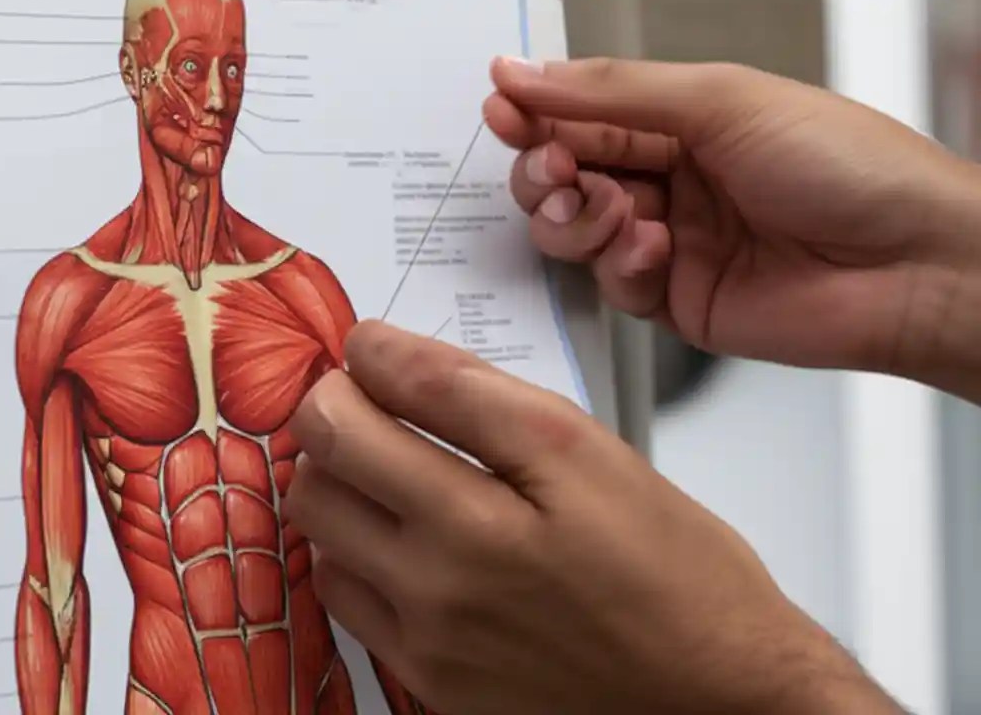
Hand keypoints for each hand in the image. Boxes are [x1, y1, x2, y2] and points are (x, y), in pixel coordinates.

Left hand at [286, 321, 900, 714]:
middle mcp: (453, 569)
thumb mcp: (594, 455)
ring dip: (334, 477)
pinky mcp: (424, 679)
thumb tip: (387, 354)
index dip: (371, 352)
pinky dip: (349, 549)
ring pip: (316, 519)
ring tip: (384, 473)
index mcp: (503, 500)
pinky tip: (396, 540)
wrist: (715, 701)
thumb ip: (480, 396)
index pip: (391, 389)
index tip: (376, 351)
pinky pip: (338, 593)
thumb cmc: (677, 576)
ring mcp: (429, 632)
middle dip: (336, 406)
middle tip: (370, 405)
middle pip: (327, 450)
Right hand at [486, 57, 980, 401]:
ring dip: (578, 218)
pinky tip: (653, 249)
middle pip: (568, 175)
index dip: (535, 113)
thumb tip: (527, 72)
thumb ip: (612, 93)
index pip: (584, 113)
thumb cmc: (850, 167)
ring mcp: (670, 241)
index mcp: (685, 120)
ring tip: (612, 209)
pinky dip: (621, 264)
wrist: (912, 267)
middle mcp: (672, 179)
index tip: (500, 109)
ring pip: (577, 232)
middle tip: (554, 169)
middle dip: (548, 171)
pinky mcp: (675, 301)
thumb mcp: (721, 101)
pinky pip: (612, 284)